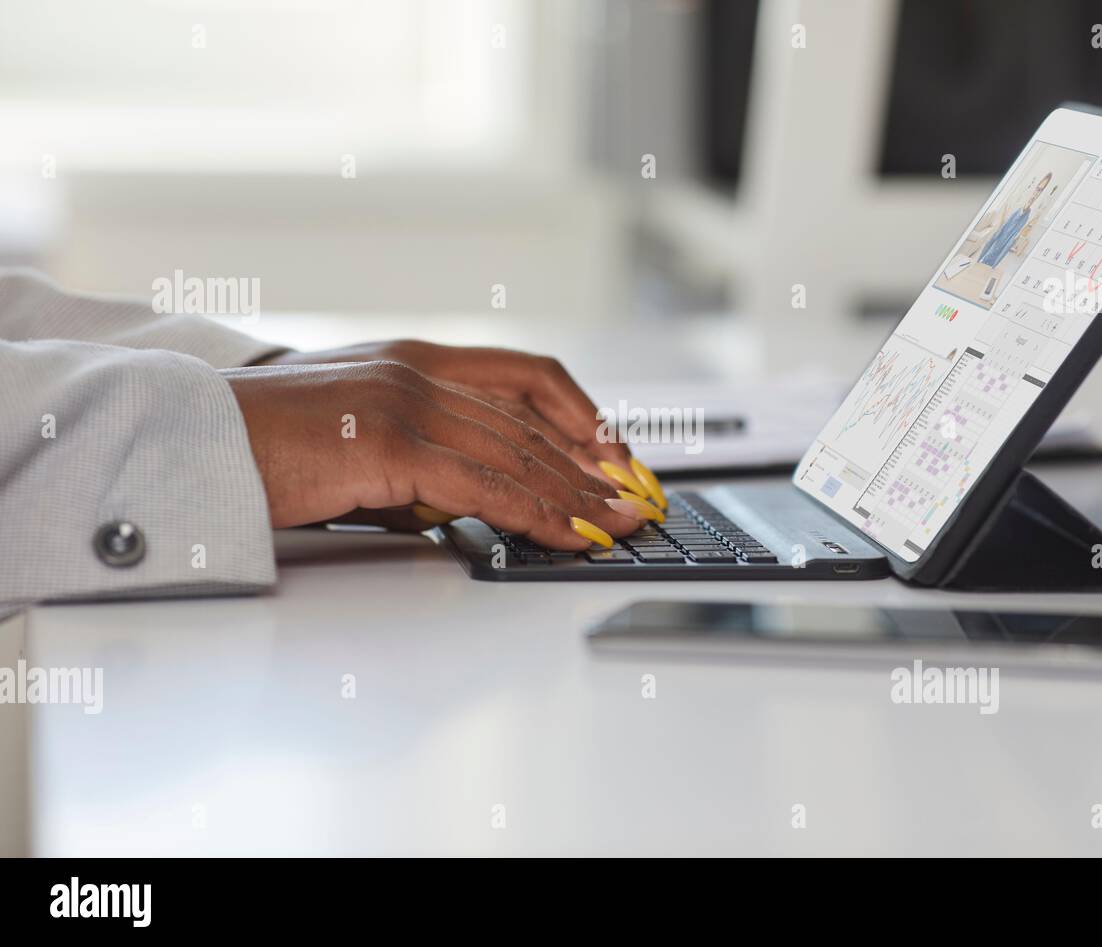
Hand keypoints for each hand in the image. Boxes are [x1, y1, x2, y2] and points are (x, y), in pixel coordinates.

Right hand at [255, 340, 665, 506]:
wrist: (191, 440)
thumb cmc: (264, 446)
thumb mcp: (355, 437)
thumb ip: (416, 455)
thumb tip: (463, 500)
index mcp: (413, 359)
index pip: (525, 375)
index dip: (580, 414)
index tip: (614, 454)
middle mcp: (418, 370)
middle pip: (533, 421)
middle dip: (594, 468)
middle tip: (634, 502)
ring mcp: (405, 400)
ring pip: (519, 453)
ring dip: (578, 497)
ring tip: (617, 527)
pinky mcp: (390, 443)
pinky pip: (486, 485)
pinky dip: (537, 515)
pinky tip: (566, 538)